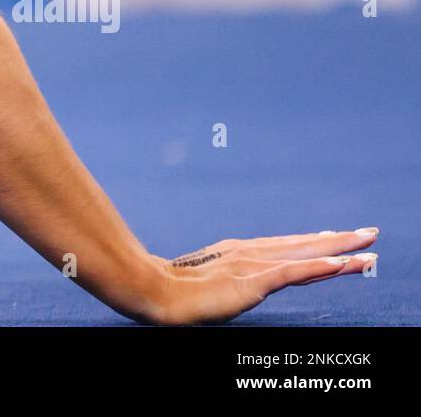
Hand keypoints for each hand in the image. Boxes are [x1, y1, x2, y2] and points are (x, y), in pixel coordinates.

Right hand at [147, 228, 379, 325]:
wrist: (154, 291)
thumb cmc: (171, 290)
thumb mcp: (204, 282)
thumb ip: (221, 278)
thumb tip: (227, 282)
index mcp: (239, 253)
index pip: (287, 247)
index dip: (316, 242)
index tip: (339, 236)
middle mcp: (250, 253)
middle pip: (303, 246)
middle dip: (339, 240)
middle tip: (371, 233)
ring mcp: (251, 266)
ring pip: (305, 256)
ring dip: (340, 252)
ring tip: (368, 247)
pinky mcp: (251, 282)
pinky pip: (293, 273)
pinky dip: (319, 267)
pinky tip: (341, 264)